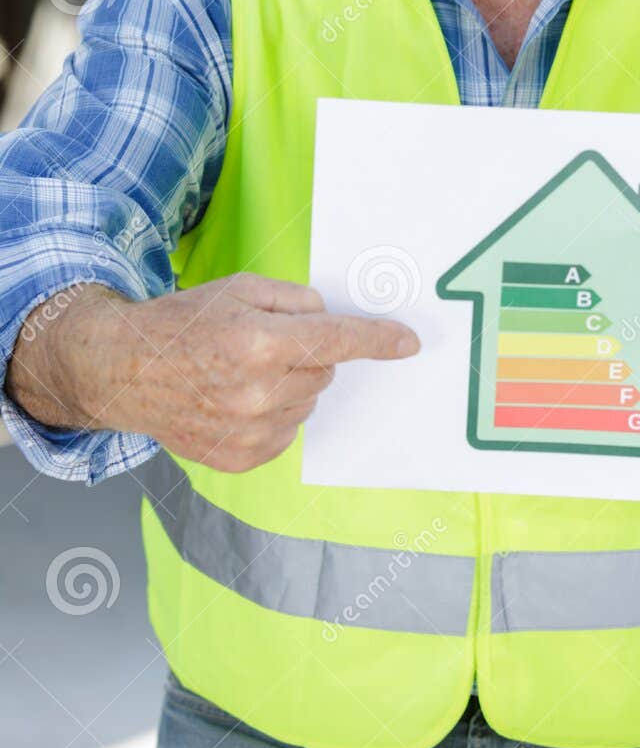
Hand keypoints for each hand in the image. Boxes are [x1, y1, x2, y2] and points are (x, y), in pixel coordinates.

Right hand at [8, 272, 419, 472]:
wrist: (124, 371)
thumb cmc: (181, 325)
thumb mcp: (238, 289)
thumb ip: (294, 300)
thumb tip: (330, 320)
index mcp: (259, 343)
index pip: (337, 341)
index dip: (378, 340)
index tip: (408, 342)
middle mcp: (258, 392)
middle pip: (324, 372)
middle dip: (307, 356)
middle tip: (263, 346)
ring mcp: (249, 432)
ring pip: (308, 404)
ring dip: (290, 388)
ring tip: (240, 374)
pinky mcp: (240, 458)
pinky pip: (287, 433)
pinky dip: (274, 416)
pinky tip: (236, 401)